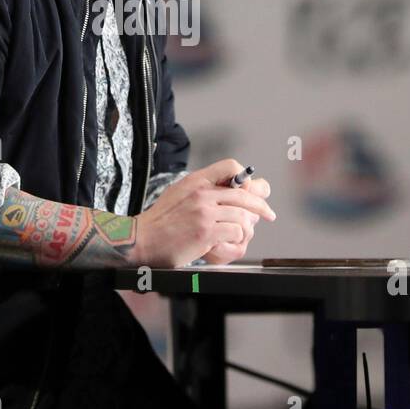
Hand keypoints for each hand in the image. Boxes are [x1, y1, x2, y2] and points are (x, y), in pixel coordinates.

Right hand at [129, 158, 275, 267]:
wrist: (141, 240)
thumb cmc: (160, 222)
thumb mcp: (179, 194)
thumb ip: (202, 190)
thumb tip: (227, 189)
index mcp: (196, 181)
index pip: (231, 166)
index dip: (245, 178)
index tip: (251, 190)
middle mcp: (201, 193)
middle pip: (244, 193)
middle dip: (261, 205)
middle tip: (268, 214)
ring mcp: (204, 213)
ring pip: (242, 215)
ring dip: (247, 227)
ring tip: (244, 234)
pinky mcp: (206, 232)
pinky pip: (235, 232)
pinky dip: (237, 238)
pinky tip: (230, 242)